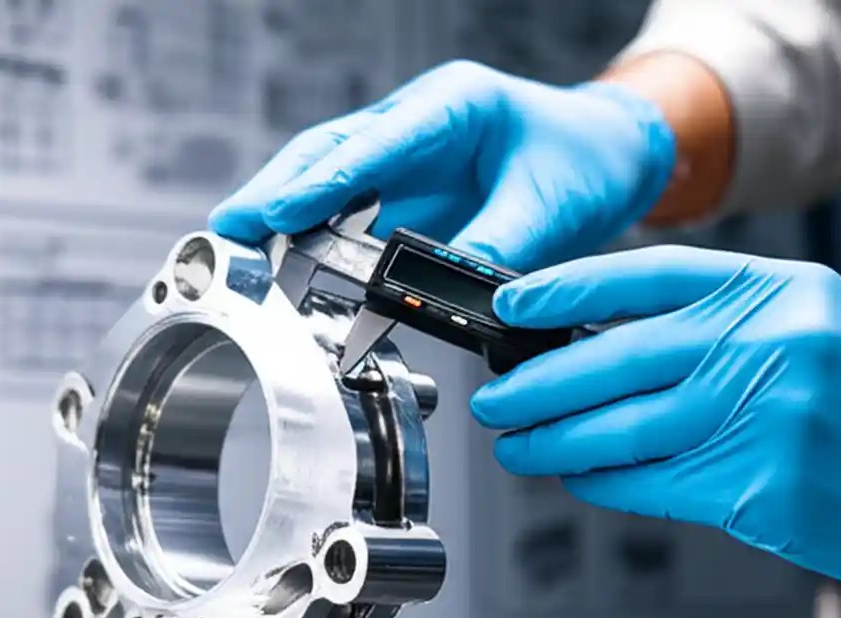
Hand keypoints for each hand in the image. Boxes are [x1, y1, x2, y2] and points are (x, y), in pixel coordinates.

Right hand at [207, 60, 674, 271]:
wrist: (608, 158)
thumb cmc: (587, 160)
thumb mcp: (555, 205)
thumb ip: (499, 245)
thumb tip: (449, 290)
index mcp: (454, 104)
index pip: (375, 143)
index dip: (321, 180)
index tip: (276, 211)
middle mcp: (418, 124)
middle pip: (330, 154)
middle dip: (277, 192)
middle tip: (231, 231)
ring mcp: (407, 158)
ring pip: (330, 182)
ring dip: (286, 217)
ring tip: (243, 253)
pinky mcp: (407, 193)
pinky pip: (352, 215)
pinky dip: (319, 241)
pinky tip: (290, 267)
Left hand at [470, 245, 840, 616]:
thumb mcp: (818, 327)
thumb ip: (722, 325)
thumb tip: (602, 341)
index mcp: (780, 291)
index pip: (648, 275)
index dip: (566, 287)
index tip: (513, 305)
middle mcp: (771, 343)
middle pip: (616, 356)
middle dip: (538, 381)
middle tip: (496, 397)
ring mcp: (767, 416)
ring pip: (622, 426)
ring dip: (554, 440)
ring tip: (518, 445)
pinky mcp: (762, 488)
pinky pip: (652, 483)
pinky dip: (602, 482)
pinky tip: (578, 479)